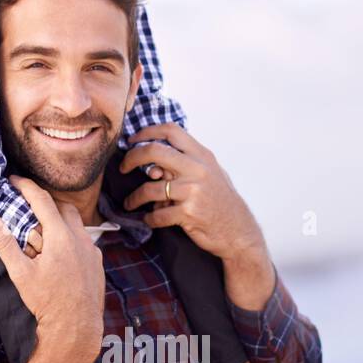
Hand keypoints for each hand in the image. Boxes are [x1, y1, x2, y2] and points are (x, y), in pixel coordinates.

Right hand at [0, 176, 105, 362]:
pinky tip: (59, 253)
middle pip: (63, 207)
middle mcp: (80, 239)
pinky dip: (70, 238)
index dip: (26, 186)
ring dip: (59, 221)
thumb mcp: (20, 273)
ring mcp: (91, 251)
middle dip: (45, 202)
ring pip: (76, 224)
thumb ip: (4, 243)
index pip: (42, 200)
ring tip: (43, 232)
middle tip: (28, 206)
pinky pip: (84, 241)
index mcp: (60, 236)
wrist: (76, 327)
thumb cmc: (47, 301)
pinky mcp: (97, 263)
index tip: (14, 180)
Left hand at [118, 123, 265, 265]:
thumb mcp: (210, 173)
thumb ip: (185, 164)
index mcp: (202, 156)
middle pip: (154, 151)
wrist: (239, 232)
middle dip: (131, 158)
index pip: (171, 131)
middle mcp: (197, 169)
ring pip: (149, 188)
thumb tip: (153, 165)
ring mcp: (192, 190)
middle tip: (123, 168)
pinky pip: (157, 214)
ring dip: (134, 198)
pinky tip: (150, 219)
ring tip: (130, 203)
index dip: (147, 131)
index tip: (132, 140)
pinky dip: (149, 219)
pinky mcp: (188, 213)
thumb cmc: (221, 201)